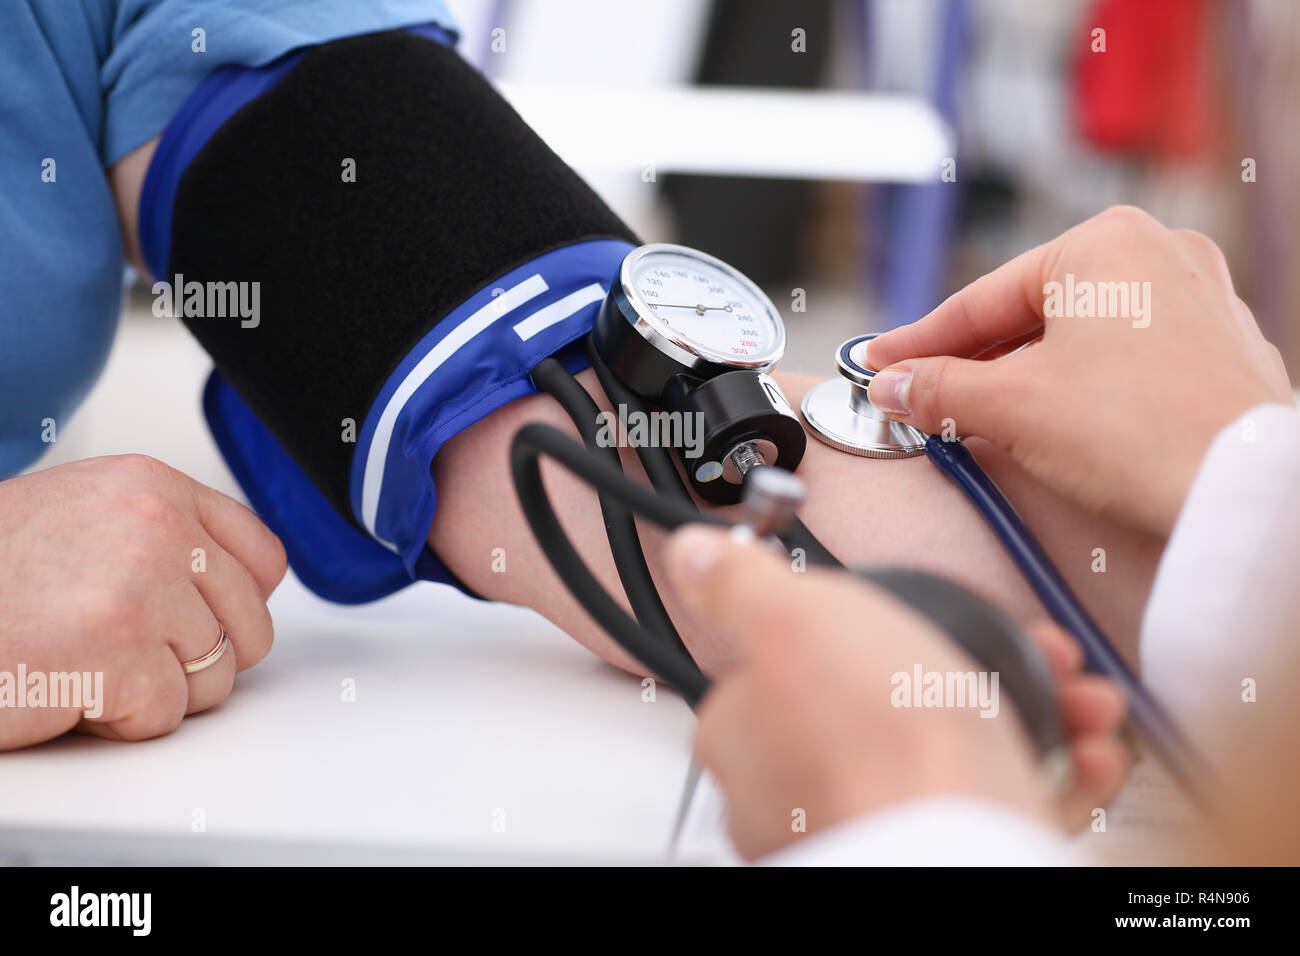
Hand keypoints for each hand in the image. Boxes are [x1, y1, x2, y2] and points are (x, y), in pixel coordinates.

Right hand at [0, 455, 286, 748]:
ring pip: (216, 678)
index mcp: (153, 486)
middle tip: (123, 654)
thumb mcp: (81, 518)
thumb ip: (162, 537)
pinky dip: (117, 720)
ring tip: (86, 664)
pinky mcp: (116, 652)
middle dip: (193, 660)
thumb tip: (238, 584)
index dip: (234, 608)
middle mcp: (157, 525)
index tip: (195, 622)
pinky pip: (165, 715)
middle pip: (249, 627)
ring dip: (153, 692)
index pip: (263, 558)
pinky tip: (67, 687)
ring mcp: (141, 586)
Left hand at [666, 524, 1052, 860]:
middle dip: (964, 662)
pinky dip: (1048, 769)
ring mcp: (868, 821)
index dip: (866, 621)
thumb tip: (694, 553)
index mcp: (749, 730)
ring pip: (949, 747)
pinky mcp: (936, 850)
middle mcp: (795, 790)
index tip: (916, 609)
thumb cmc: (876, 746)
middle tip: (1015, 650)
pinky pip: (994, 798)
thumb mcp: (795, 619)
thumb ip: (742, 582)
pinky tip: (1079, 754)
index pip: (788, 661)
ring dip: (1025, 708)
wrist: (957, 849)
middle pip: (885, 699)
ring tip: (1070, 697)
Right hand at [867, 205, 1291, 535]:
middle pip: (1032, 311)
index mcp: (1104, 243)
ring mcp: (1200, 298)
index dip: (919, 341)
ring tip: (978, 412)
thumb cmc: (1139, 434)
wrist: (1242, 494)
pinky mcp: (1221, 348)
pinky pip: (1126, 355)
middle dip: (974, 360)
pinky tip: (1054, 417)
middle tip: (919, 393)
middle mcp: (1160, 252)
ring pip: (1081, 334)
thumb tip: (892, 387)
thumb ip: (939, 390)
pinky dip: (1081, 382)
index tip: (880, 364)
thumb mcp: (1012, 408)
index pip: (982, 299)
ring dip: (1024, 373)